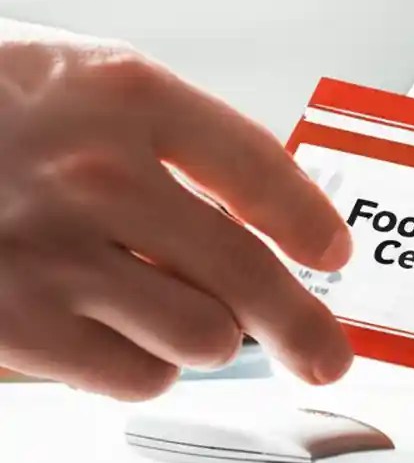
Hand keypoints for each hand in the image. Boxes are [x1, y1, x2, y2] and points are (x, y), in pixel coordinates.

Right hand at [0, 21, 353, 399]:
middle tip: (327, 357)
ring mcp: (53, 255)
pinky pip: (139, 377)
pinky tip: (116, 335)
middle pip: (251, 277)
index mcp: (123, 96)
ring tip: (168, 311)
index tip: (332, 256)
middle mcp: (97, 176)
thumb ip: (172, 145)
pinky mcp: (15, 326)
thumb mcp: (75, 84)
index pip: (259, 170)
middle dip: (307, 330)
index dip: (310, 226)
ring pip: (205, 339)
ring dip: (202, 337)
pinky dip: (143, 368)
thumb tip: (263, 226)